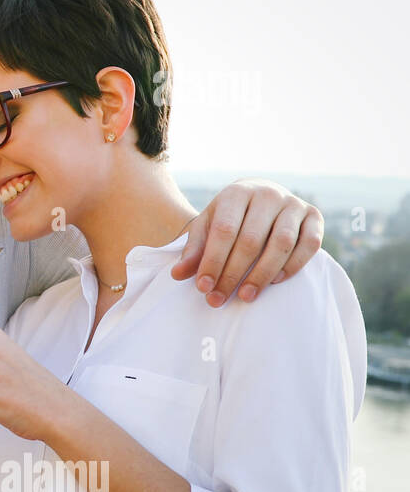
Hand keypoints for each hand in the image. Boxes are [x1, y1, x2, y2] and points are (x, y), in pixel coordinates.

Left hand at [171, 179, 323, 306]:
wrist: (259, 197)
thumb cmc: (228, 217)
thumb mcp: (206, 227)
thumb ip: (193, 250)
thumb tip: (177, 274)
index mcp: (236, 193)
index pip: (224, 231)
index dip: (213, 261)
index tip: (203, 288)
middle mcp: (268, 194)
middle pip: (251, 240)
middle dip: (233, 274)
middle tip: (219, 299)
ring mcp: (294, 204)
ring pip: (281, 244)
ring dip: (263, 274)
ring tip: (245, 296)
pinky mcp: (315, 216)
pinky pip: (310, 244)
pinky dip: (294, 265)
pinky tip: (275, 282)